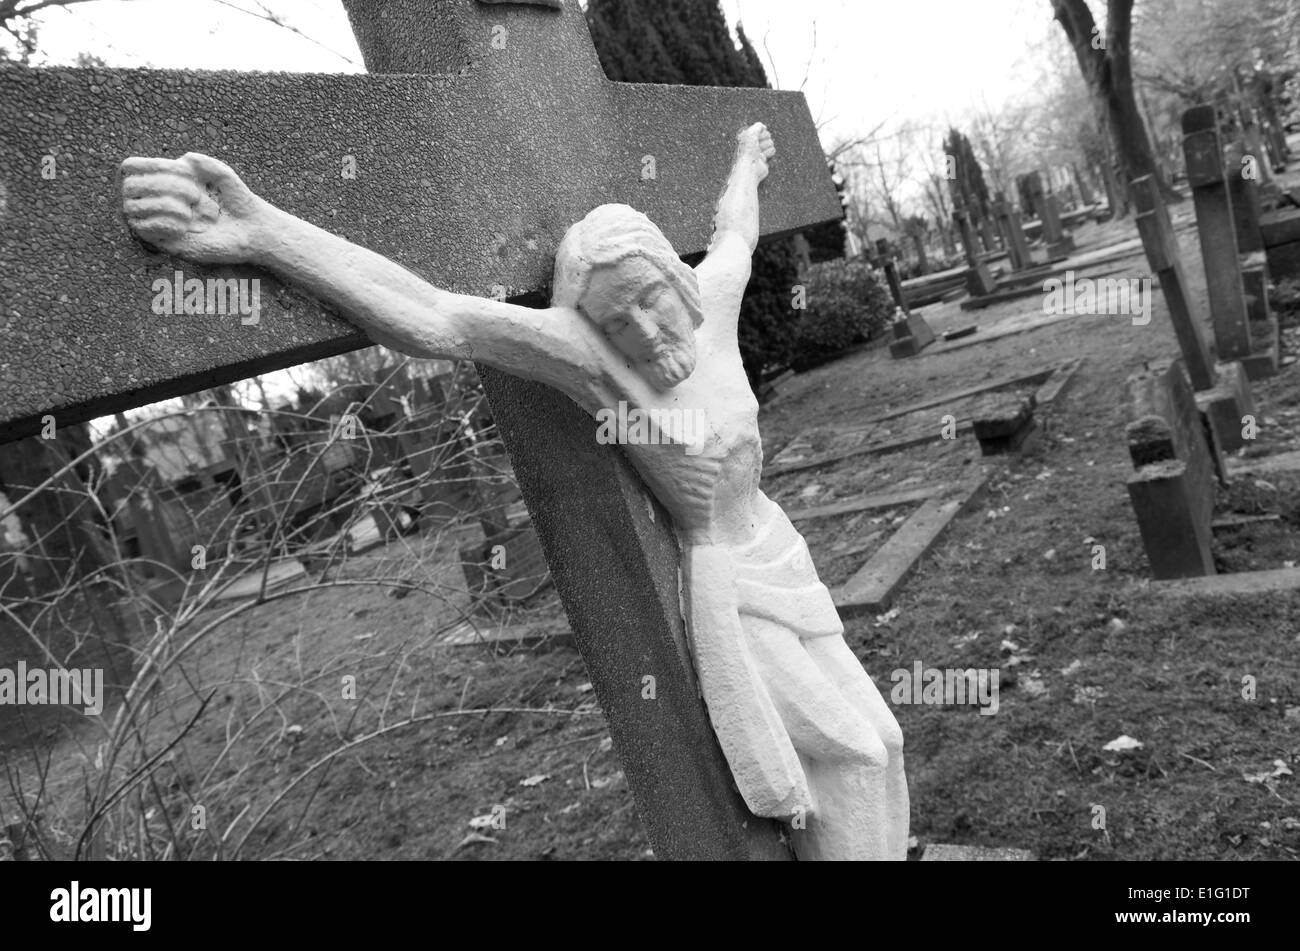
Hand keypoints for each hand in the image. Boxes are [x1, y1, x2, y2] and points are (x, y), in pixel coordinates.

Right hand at [121, 152, 270, 264]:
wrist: (253, 231)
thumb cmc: (237, 201)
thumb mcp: (224, 175)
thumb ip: (206, 163)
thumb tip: (185, 159)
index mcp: (165, 179)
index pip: (130, 167)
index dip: (147, 165)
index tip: (180, 168)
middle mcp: (156, 200)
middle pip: (129, 185)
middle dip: (162, 184)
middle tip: (194, 193)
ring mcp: (158, 222)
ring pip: (131, 208)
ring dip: (164, 204)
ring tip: (191, 210)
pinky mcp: (164, 242)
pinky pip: (143, 230)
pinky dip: (163, 222)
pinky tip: (184, 225)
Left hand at [736, 122, 775, 180]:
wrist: (750, 167)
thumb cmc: (748, 151)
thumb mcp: (751, 133)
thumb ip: (758, 126)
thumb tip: (763, 126)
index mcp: (747, 138)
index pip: (760, 129)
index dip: (761, 132)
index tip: (756, 138)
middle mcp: (752, 144)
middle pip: (767, 135)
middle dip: (764, 140)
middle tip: (758, 146)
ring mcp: (759, 152)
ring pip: (770, 143)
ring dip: (767, 146)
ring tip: (760, 153)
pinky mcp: (765, 159)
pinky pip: (772, 151)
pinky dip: (769, 153)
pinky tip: (763, 157)